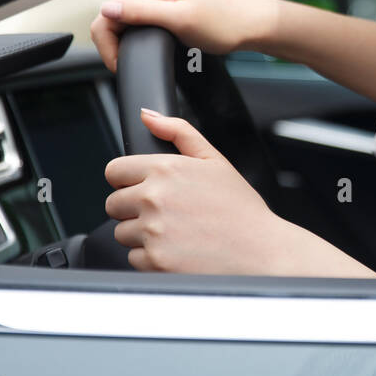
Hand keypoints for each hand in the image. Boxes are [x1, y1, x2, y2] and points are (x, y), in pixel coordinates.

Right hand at [89, 0, 273, 72]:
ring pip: (120, 21)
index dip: (108, 46)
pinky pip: (135, 21)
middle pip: (109, 18)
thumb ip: (141, 13)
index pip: (105, 14)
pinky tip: (150, 46)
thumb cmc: (222, 22)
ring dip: (126, 41)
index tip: (121, 66)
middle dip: (116, 44)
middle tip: (132, 65)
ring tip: (145, 55)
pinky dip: (136, 37)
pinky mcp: (159, 3)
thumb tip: (108, 9)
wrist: (247, 24)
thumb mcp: (179, 19)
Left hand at [104, 108, 375, 277]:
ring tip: (177, 234)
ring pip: (123, 233)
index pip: (114, 171)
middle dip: (134, 209)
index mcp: (164, 169)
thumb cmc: (241, 208)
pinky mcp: (154, 260)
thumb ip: (178, 131)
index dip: (128, 180)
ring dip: (143, 235)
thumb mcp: (215, 160)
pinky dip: (152, 258)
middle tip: (167, 214)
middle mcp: (153, 198)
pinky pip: (134, 258)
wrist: (261, 251)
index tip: (144, 188)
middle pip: (114, 204)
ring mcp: (152, 231)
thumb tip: (148, 116)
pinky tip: (179, 251)